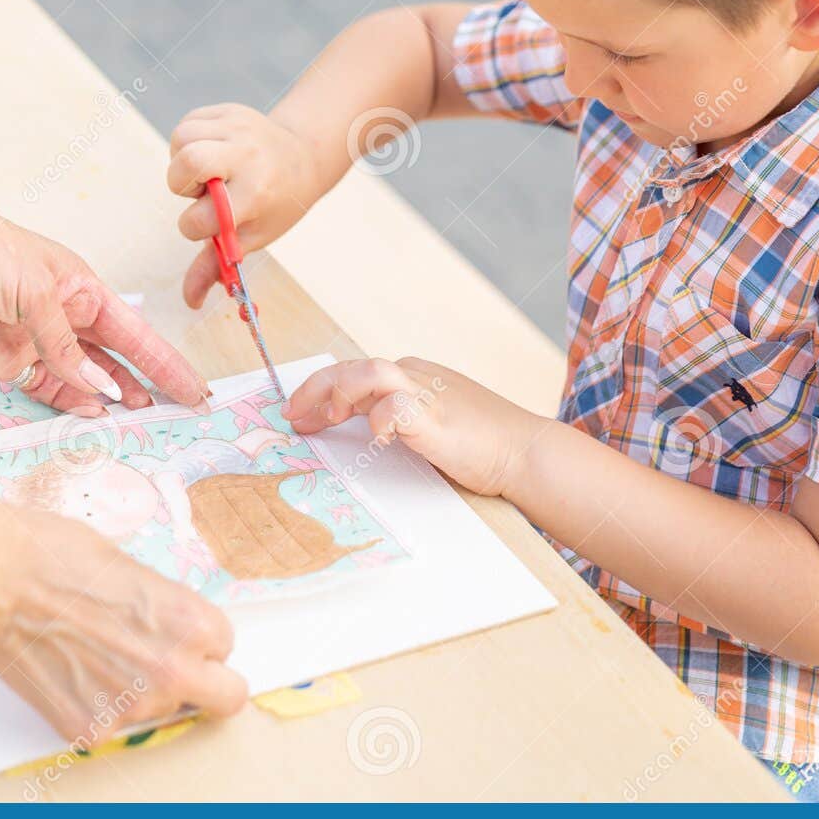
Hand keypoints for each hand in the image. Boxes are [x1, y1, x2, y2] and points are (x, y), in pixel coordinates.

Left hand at [0, 196, 209, 415]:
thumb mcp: (37, 292)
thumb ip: (66, 345)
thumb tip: (100, 389)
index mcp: (84, 291)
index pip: (136, 334)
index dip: (166, 362)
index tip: (195, 388)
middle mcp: (67, 320)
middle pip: (118, 361)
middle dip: (149, 386)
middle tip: (179, 413)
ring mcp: (39, 345)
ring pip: (87, 381)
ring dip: (113, 400)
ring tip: (143, 421)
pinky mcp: (8, 365)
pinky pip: (50, 391)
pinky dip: (73, 404)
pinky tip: (95, 414)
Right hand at [0, 505, 247, 742]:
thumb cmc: (56, 555)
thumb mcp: (134, 569)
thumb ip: (168, 609)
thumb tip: (173, 629)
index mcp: (191, 623)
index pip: (224, 646)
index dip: (197, 638)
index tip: (173, 633)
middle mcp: (171, 672)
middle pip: (226, 697)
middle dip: (206, 682)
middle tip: (172, 666)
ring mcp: (130, 707)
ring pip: (163, 710)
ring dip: (144, 691)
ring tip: (95, 652)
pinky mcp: (88, 728)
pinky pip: (113, 725)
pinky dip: (97, 705)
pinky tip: (70, 670)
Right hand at [166, 103, 327, 308]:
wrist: (305, 156)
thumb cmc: (277, 203)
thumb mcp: (253, 236)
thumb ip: (216, 265)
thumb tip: (190, 301)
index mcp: (256, 194)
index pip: (201, 216)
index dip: (194, 226)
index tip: (207, 223)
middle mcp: (248, 156)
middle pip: (189, 163)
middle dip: (181, 185)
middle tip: (201, 192)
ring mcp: (238, 127)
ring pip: (181, 140)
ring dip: (182, 162)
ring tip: (206, 173)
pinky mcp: (228, 110)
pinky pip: (187, 123)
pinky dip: (189, 142)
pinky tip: (209, 154)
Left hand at [282, 357, 546, 498]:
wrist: (525, 451)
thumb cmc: (480, 443)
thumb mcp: (427, 422)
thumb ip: (396, 416)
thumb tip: (358, 425)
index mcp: (411, 375)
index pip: (354, 372)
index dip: (320, 391)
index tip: (299, 415)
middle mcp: (415, 376)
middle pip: (351, 367)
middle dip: (314, 390)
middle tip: (293, 417)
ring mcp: (426, 392)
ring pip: (369, 372)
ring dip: (340, 394)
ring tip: (327, 420)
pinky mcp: (436, 416)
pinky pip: (397, 406)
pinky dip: (380, 419)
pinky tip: (377, 439)